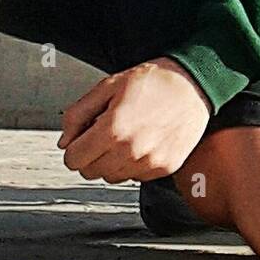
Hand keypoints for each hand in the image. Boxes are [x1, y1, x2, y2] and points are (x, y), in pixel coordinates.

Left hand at [58, 58, 212, 183]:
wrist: (194, 84)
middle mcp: (131, 150)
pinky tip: (143, 142)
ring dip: (112, 161)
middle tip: (105, 135)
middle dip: (91, 155)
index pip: (73, 160)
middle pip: (90, 173)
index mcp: (112, 129)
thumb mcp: (107, 86)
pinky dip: (134, 164)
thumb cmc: (154, 81)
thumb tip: (65, 141)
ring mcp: (150, 161)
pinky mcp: (165, 167)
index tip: (83, 138)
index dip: (74, 147)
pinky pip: (136, 177)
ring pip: (112, 177)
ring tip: (127, 137)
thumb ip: (78, 114)